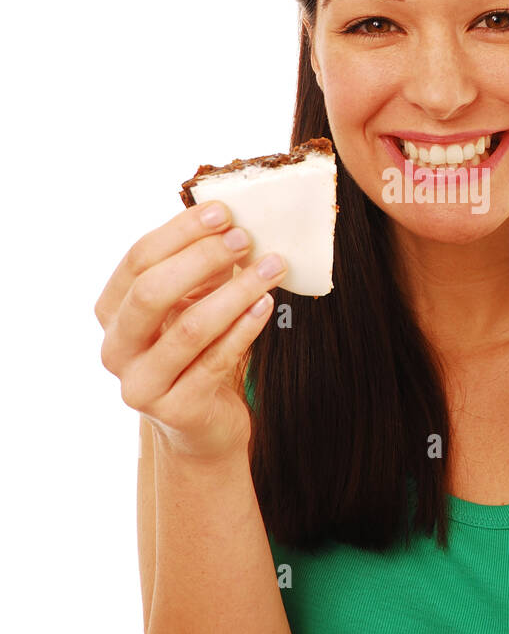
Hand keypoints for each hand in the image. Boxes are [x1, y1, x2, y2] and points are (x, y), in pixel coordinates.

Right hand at [95, 200, 286, 462]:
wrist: (205, 422)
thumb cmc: (198, 348)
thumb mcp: (192, 301)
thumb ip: (200, 265)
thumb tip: (232, 220)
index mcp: (112, 311)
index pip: (138, 259)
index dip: (180, 232)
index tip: (223, 211)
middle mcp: (115, 349)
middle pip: (151, 292)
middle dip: (202, 259)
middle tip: (246, 239)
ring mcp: (140, 384)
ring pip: (189, 329)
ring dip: (236, 292)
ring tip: (272, 267)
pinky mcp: (175, 410)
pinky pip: (214, 362)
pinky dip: (244, 329)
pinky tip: (266, 305)